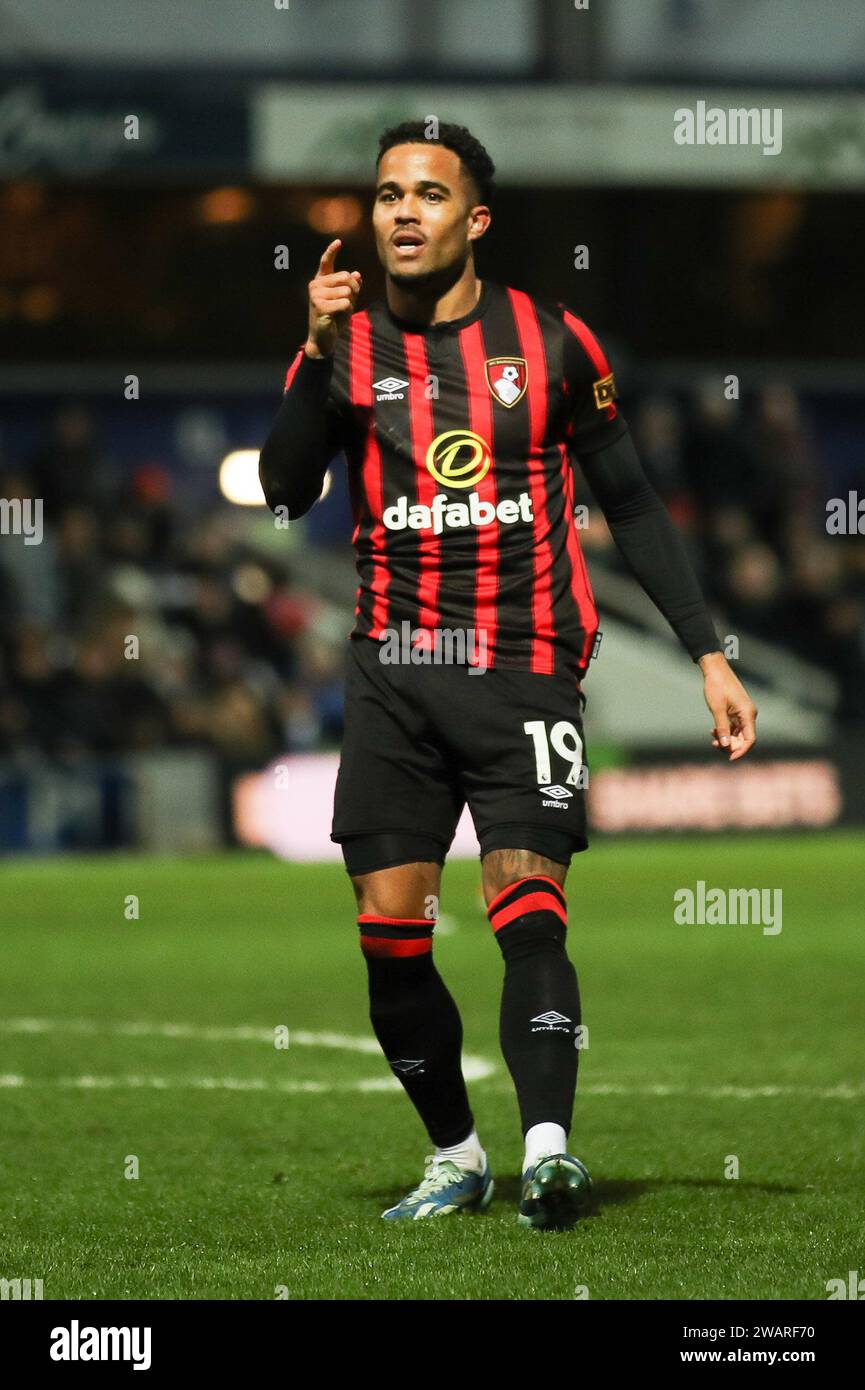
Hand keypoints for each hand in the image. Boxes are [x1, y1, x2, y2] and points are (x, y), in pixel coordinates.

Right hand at [305, 239, 361, 358]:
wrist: (324, 338)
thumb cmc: (334, 318)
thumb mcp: (346, 301)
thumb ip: (351, 288)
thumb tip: (357, 274)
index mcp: (321, 281)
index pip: (326, 262)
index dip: (332, 251)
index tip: (338, 241)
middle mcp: (316, 285)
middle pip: (345, 276)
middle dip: (353, 290)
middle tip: (346, 303)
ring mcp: (316, 295)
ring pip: (346, 291)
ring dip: (349, 303)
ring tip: (339, 311)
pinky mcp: (319, 306)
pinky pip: (345, 302)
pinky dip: (346, 310)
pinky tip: (336, 316)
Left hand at [699, 651, 757, 760]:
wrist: (715, 670)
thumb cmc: (716, 687)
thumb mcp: (717, 709)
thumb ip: (722, 728)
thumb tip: (726, 746)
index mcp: (748, 714)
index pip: (750, 739)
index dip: (741, 751)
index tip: (730, 758)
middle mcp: (748, 715)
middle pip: (743, 738)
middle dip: (730, 745)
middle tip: (714, 744)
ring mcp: (743, 713)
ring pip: (738, 734)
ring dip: (726, 739)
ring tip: (712, 738)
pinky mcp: (737, 711)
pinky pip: (734, 727)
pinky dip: (725, 731)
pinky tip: (713, 731)